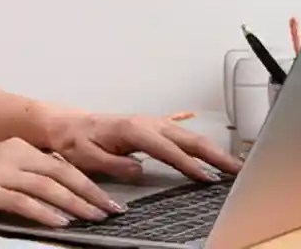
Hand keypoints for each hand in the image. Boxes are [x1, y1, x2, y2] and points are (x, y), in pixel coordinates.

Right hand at [0, 137, 125, 226]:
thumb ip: (23, 176)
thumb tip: (54, 192)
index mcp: (18, 147)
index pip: (63, 165)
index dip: (89, 182)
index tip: (109, 199)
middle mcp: (13, 154)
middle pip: (63, 173)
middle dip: (91, 193)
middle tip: (114, 210)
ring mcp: (0, 170)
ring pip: (48, 187)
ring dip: (76, 204)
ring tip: (96, 218)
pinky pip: (24, 201)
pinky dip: (45, 212)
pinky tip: (61, 223)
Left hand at [40, 110, 243, 182]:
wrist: (64, 124)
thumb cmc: (75, 140)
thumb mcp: (88, 157)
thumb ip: (115, 164)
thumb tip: (140, 170)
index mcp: (134, 129)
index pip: (169, 149)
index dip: (190, 164)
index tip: (208, 177)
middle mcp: (146, 122)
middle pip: (188, 138)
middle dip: (215, 154)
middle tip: (236, 169)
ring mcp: (149, 122)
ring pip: (187, 134)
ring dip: (210, 147)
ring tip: (230, 161)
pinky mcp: (147, 126)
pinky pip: (175, 128)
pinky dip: (191, 131)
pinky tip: (199, 127)